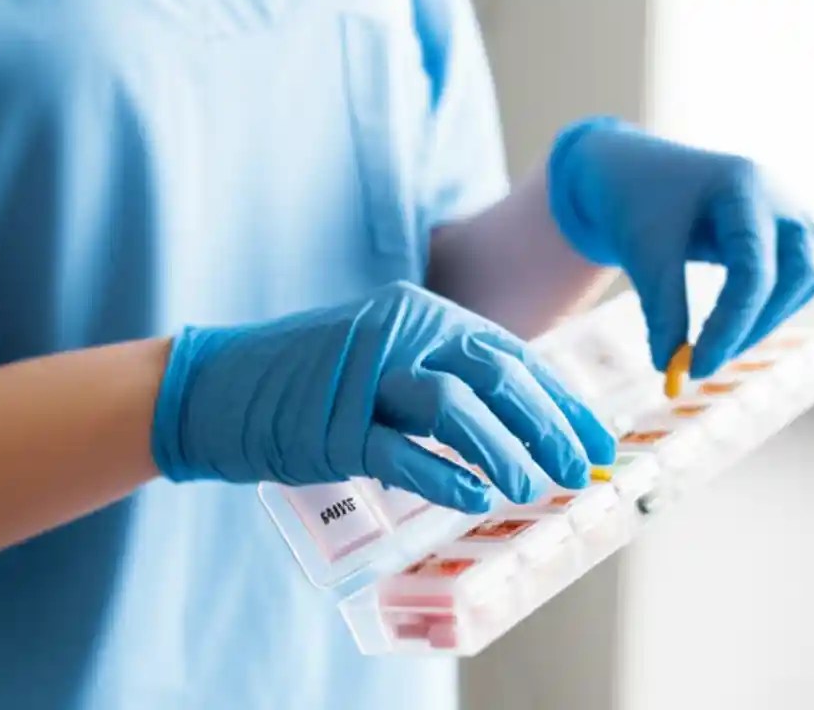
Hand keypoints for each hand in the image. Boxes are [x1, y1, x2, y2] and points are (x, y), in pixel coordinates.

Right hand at [151, 281, 614, 512]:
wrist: (214, 387)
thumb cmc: (306, 383)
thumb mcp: (382, 362)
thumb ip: (440, 380)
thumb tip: (515, 428)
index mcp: (420, 314)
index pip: (511, 355)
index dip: (560, 401)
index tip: (598, 439)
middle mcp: (400, 332)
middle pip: (495, 375)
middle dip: (548, 427)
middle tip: (581, 471)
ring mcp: (364, 375)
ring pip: (456, 406)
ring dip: (505, 452)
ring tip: (535, 491)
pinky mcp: (332, 423)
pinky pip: (401, 450)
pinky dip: (444, 476)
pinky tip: (476, 499)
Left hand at [548, 117, 813, 376]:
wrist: (633, 175)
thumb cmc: (637, 203)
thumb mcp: (642, 251)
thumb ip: (662, 308)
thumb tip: (669, 367)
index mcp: (742, 185)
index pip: (753, 267)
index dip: (729, 324)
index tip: (695, 367)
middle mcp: (779, 196)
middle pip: (801, 271)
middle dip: (757, 323)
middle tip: (705, 362)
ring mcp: (790, 213)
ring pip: (808, 278)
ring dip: (767, 319)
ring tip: (713, 346)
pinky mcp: (787, 235)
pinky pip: (798, 280)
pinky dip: (769, 309)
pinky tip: (731, 327)